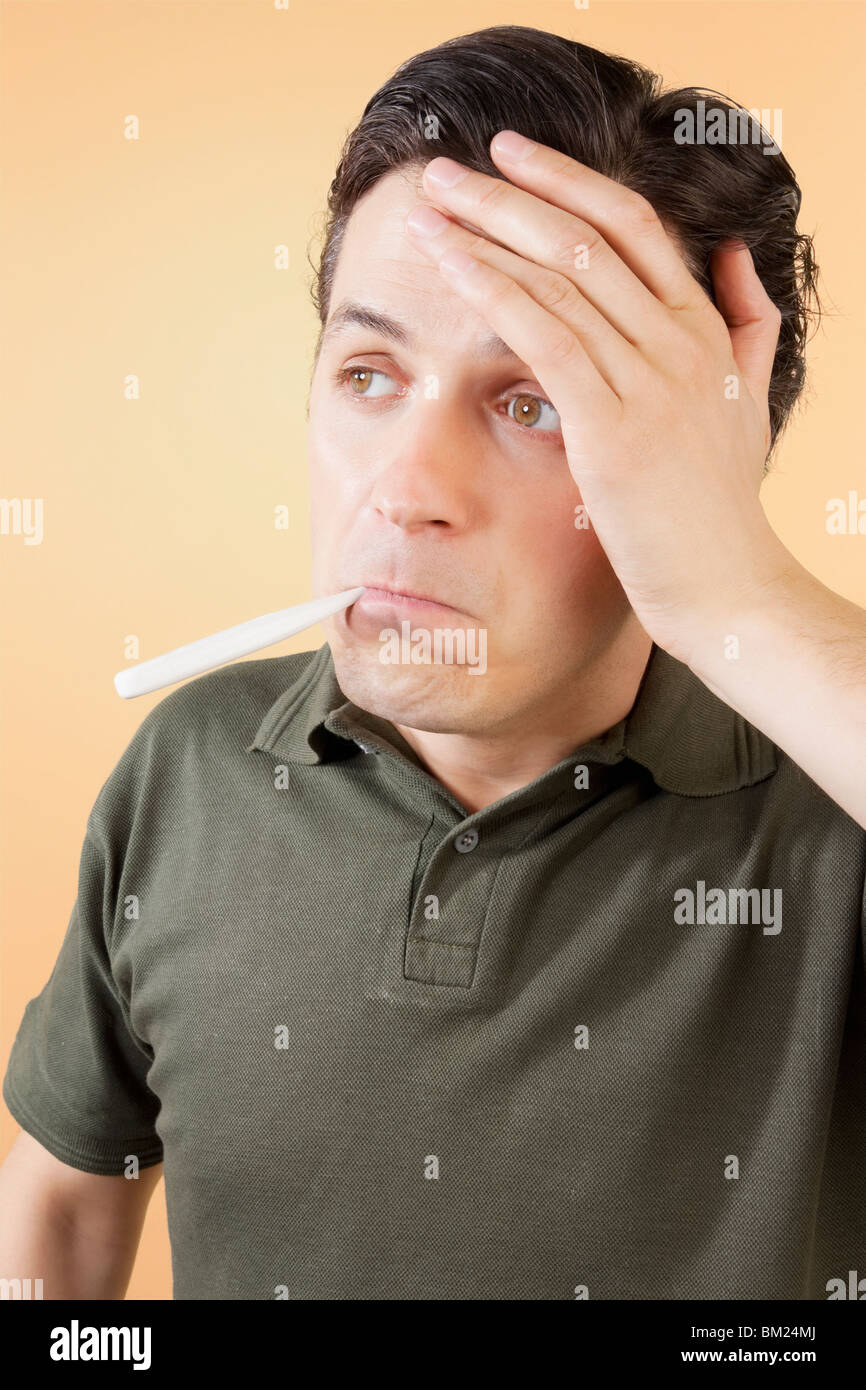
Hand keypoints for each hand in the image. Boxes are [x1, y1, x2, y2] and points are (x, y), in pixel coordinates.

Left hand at [406, 130, 797, 666]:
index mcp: (705, 332)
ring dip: (485, 231)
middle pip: (586, 236)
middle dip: (507, 193)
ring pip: (560, 275)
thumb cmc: (722, 512)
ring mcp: (649, 382)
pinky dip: (490, 288)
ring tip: (428, 205)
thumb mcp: (747, 403)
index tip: (511, 156)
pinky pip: (544, 336)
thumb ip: (745, 323)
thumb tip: (730, 254)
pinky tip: (447, 261)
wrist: (731, 590)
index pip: (634, 226)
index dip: (568, 180)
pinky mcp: (612, 429)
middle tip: (443, 169)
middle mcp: (679, 343)